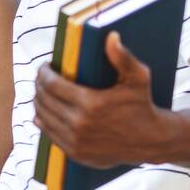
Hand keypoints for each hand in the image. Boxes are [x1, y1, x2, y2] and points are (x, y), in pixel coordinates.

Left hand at [33, 31, 172, 168]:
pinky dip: (43, 121)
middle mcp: (79, 124)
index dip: (43, 73)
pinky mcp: (75, 153)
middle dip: (39, 86)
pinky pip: (49, 134)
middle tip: (41, 78)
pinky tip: (43, 112)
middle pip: (45, 100)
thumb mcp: (138, 78)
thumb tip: (111, 36)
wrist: (150, 141)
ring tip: (42, 92)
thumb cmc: (142, 105)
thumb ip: (122, 57)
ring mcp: (75, 141)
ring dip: (39, 102)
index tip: (44, 66)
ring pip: (43, 117)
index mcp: (91, 103)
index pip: (52, 84)